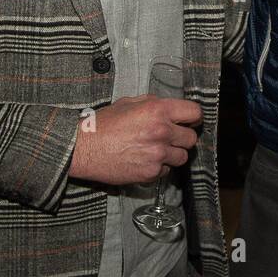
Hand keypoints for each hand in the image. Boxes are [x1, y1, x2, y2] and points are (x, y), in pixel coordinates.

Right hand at [68, 94, 201, 185]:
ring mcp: (157, 154)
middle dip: (183, 137)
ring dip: (173, 154)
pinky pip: (167, 171)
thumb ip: (153, 103)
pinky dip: (160, 167)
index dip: (193, 117)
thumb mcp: (129, 103)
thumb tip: (170, 108)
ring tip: (157, 150)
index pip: (195, 113)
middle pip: (191, 138)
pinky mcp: (150, 173)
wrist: (82, 148)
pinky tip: (146, 160)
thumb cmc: (102, 125)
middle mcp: (162, 132)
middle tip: (171, 137)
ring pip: (182, 157)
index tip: (189, 121)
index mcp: (158, 110)